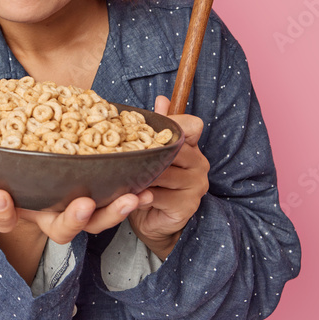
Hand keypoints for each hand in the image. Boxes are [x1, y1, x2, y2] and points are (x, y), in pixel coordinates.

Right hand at [0, 149, 150, 244]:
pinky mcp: (99, 200)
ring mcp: (76, 212)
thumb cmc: (6, 179)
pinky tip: (147, 184)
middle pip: (63, 228)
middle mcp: (49, 217)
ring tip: (133, 196)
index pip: (8, 216)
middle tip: (84, 204)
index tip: (1, 195)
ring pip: (97, 221)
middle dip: (75, 218)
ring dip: (116, 211)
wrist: (33, 188)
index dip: (5, 209)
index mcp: (20, 211)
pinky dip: (133, 197)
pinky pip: (117, 203)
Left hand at [126, 96, 209, 258]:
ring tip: (119, 172)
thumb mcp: (152, 154)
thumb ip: (157, 129)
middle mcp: (199, 164)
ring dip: (139, 173)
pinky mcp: (186, 205)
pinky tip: (128, 193)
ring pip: (163, 172)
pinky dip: (140, 194)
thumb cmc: (151, 183)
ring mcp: (195, 185)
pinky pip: (159, 195)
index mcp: (191, 147)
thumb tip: (162, 98)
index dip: (173, 122)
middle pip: (173, 148)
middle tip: (121, 149)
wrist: (154, 220)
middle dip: (146, 151)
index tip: (147, 128)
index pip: (192, 125)